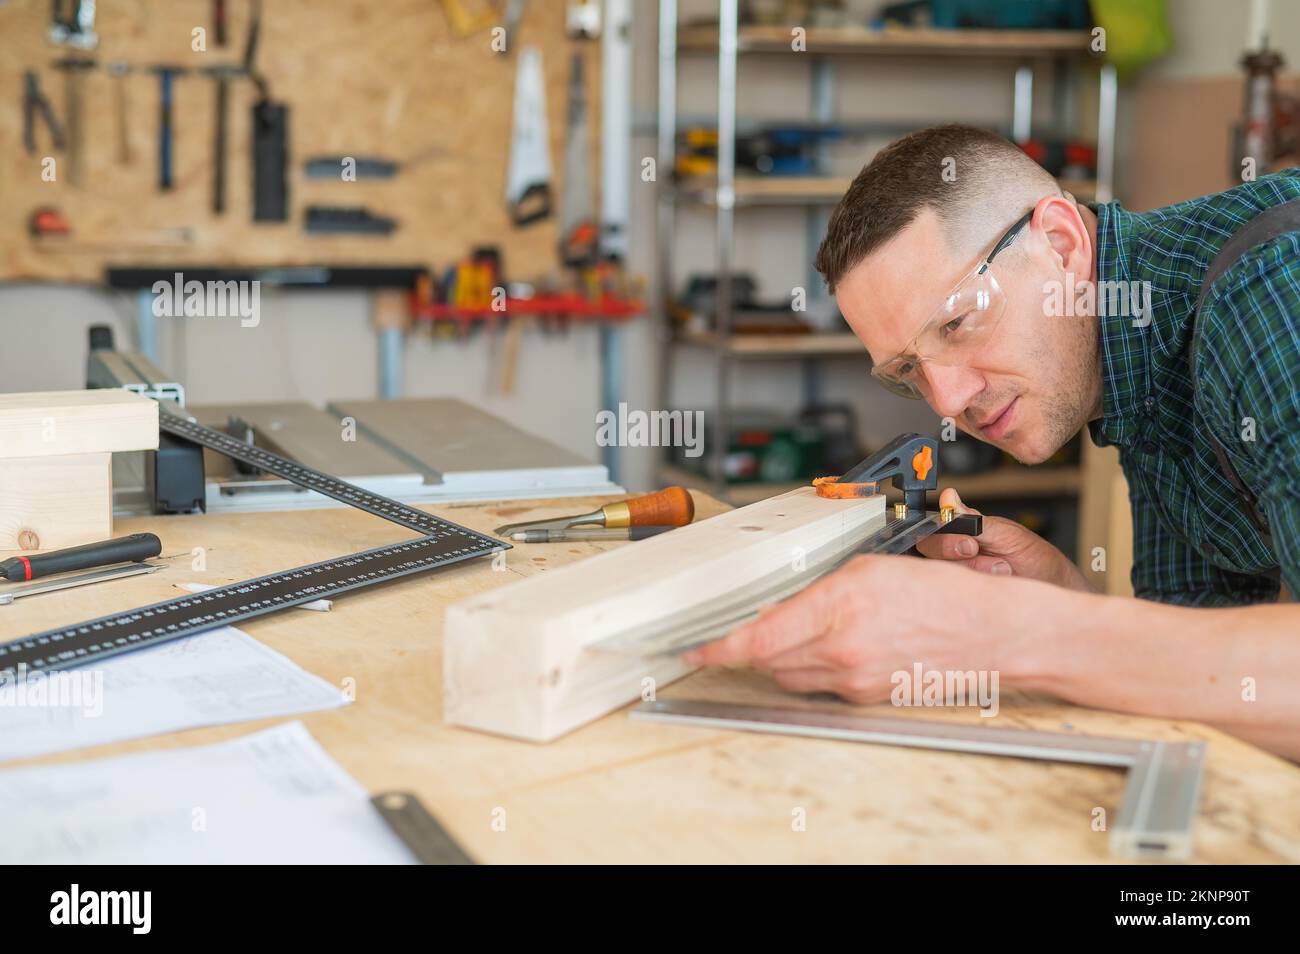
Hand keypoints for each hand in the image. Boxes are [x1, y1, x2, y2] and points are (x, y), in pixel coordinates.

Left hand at [682, 553, 1046, 702]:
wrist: (993, 634)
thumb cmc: (942, 594)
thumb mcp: (871, 569)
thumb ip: (818, 588)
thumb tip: (779, 607)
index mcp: (840, 608)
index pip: (760, 638)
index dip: (719, 648)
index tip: (695, 651)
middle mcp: (841, 651)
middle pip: (768, 659)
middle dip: (754, 644)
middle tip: (753, 626)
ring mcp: (854, 680)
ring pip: (790, 674)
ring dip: (783, 656)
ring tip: (806, 631)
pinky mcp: (866, 697)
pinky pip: (821, 684)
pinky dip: (814, 666)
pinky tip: (835, 645)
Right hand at [916, 488, 1091, 591]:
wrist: (1050, 586)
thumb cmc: (1031, 555)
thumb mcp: (1005, 532)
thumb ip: (973, 520)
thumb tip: (949, 498)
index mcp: (959, 530)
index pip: (932, 528)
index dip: (944, 536)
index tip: (969, 542)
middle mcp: (952, 552)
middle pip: (931, 550)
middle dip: (959, 553)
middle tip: (980, 552)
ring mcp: (957, 574)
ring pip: (945, 572)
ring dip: (976, 571)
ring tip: (1001, 569)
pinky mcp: (963, 595)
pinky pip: (955, 593)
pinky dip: (979, 588)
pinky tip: (996, 583)